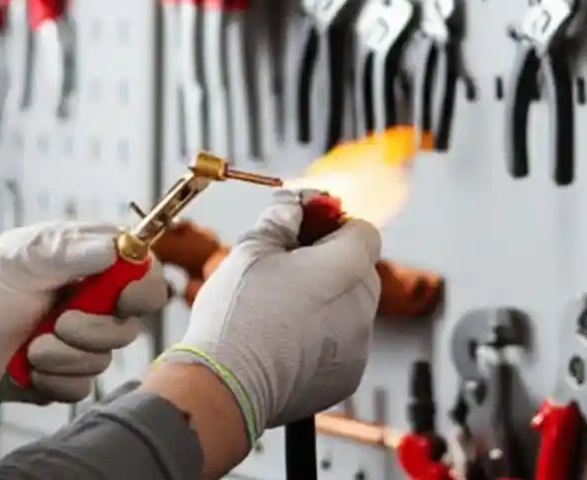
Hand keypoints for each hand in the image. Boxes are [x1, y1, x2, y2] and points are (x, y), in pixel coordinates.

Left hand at [0, 221, 167, 402]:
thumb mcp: (25, 254)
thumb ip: (75, 249)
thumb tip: (118, 248)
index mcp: (88, 267)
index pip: (142, 275)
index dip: (143, 288)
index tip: (124, 297)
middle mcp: (89, 304)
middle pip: (130, 323)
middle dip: (97, 328)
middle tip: (60, 321)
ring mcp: (76, 342)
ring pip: (105, 358)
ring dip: (68, 355)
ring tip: (32, 347)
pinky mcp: (61, 375)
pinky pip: (82, 387)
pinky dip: (55, 379)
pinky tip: (27, 367)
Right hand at [158, 190, 381, 444]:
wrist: (224, 385)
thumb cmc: (237, 315)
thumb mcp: (252, 247)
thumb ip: (282, 217)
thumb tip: (294, 202)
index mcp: (348, 266)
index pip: (363, 231)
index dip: (334, 226)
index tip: (306, 230)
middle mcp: (363, 305)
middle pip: (358, 270)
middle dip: (329, 265)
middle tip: (286, 268)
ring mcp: (358, 345)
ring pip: (349, 309)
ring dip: (325, 304)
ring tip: (278, 311)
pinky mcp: (346, 377)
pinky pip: (341, 346)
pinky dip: (321, 340)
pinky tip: (283, 342)